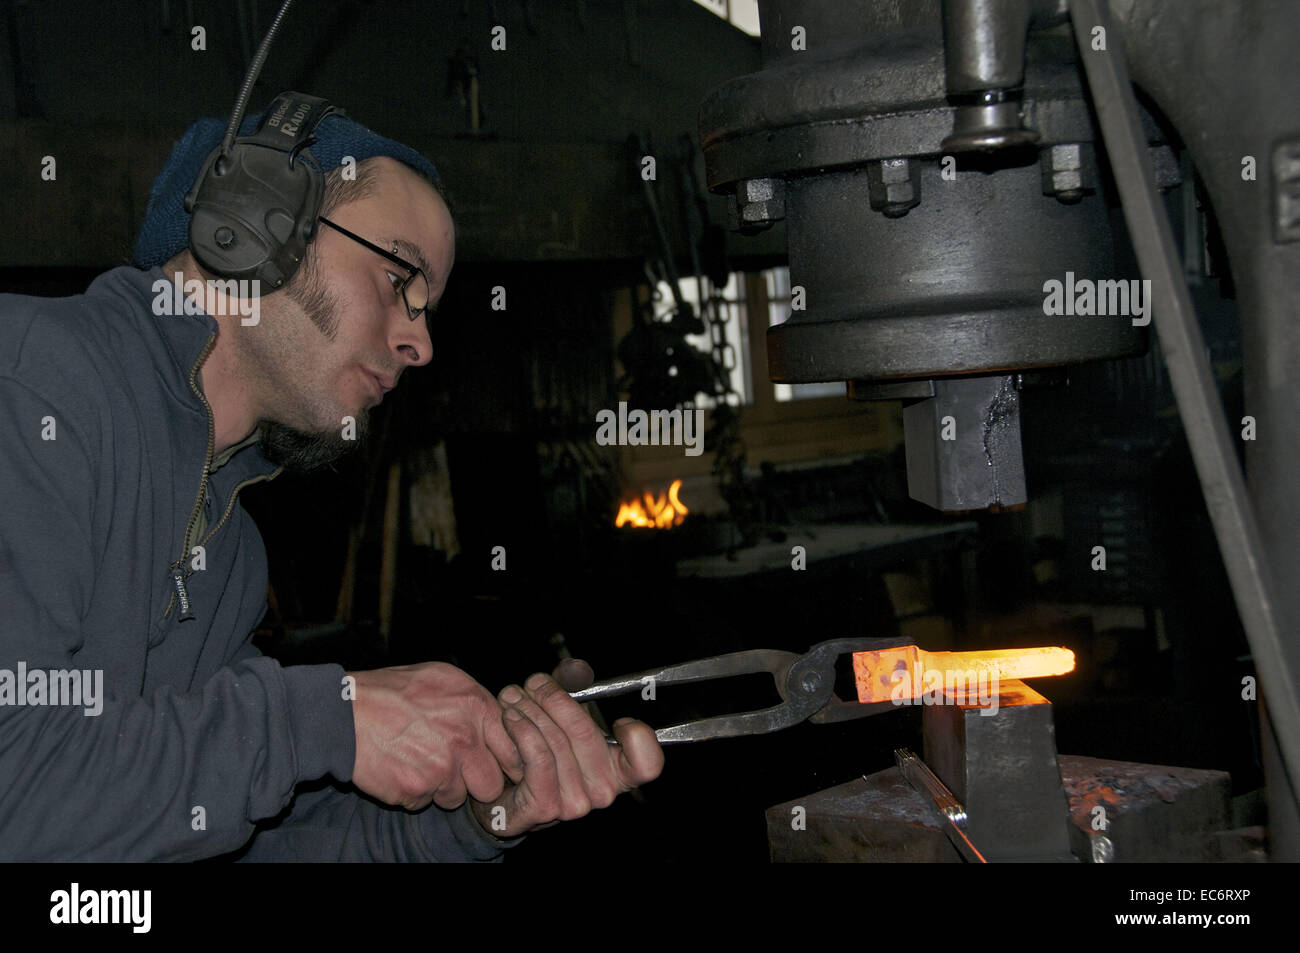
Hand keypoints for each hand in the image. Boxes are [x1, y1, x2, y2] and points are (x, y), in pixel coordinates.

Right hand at [348, 662, 522, 810]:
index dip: (504, 763)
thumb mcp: (442, 678)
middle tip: (453, 770)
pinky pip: (425, 804)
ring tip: (418, 762)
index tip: (494, 766)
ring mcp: (442, 767)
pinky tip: (400, 768)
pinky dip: (413, 793)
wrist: (343, 712)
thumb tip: (502, 724)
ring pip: (457, 799)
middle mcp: (465, 738)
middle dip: (474, 783)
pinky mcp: (417, 789)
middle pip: (492, 785)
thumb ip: (475, 703)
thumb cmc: (391, 691)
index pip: (515, 750)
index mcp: (476, 706)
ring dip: (441, 789)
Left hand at [469, 658, 663, 837]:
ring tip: (513, 696)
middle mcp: (602, 792)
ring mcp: (575, 804)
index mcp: (618, 772)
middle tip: (535, 682)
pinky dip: (522, 731)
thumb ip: (572, 688)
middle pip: (585, 732)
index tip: (620, 720)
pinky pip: (537, 758)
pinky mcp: (544, 809)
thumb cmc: (542, 752)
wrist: (507, 797)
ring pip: (556, 742)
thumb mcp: (563, 717)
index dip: (638, 737)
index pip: (648, 764)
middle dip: (554, 698)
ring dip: (529, 711)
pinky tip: (510, 718)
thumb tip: (576, 668)